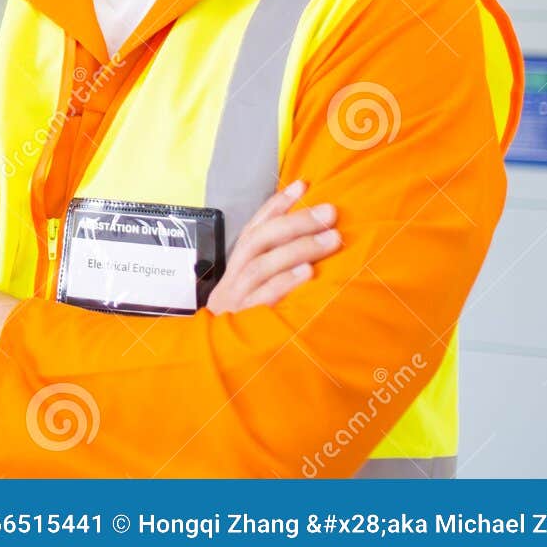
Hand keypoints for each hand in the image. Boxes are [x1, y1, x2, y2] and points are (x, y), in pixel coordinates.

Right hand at [206, 180, 339, 313]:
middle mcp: (233, 277)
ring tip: (332, 239)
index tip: (303, 185)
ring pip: (263, 265)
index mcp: (236, 266)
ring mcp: (236, 298)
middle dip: (296, 222)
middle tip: (330, 213)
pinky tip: (308, 273)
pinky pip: (262, 298)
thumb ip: (272, 268)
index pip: (255, 227)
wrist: (214, 361)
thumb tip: (310, 246)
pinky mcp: (243, 321)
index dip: (277, 205)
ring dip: (299, 248)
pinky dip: (284, 283)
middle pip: (260, 241)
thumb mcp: (253, 292)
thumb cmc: (243, 322)